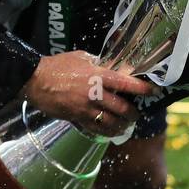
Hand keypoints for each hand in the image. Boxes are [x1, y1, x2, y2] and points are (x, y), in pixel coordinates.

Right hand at [23, 51, 155, 135]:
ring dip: (123, 125)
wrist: (35, 80)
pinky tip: (113, 131)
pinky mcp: (77, 118)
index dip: (142, 88)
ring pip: (112, 122)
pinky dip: (108, 131)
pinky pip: (97, 129)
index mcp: (98, 75)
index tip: (153, 91)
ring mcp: (86, 108)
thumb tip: (111, 66)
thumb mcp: (81, 57)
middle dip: (134, 113)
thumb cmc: (57, 66)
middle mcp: (95, 92)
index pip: (126, 83)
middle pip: (122, 107)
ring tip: (127, 125)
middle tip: (137, 113)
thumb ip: (98, 63)